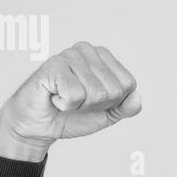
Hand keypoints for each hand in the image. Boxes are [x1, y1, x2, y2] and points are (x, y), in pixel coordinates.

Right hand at [0, 42, 141, 160]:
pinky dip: (65, 104)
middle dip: (95, 105)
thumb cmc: (72, 115)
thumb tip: (137, 96)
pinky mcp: (53, 64)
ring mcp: (70, 55)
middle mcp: (87, 50)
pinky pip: (75, 94)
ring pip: (95, 93)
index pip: (128, 85)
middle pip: (113, 90)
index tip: (92, 102)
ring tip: (63, 98)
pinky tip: (54, 97)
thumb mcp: (107, 114)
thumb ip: (127, 107)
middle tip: (75, 102)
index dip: (112, 102)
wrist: (40, 127)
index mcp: (104, 57)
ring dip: (79, 106)